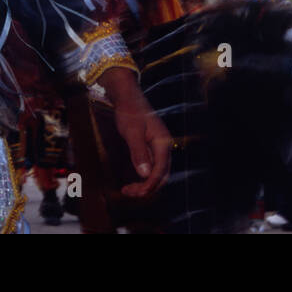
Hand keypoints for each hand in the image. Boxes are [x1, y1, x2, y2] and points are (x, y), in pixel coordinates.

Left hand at [98, 67, 170, 198]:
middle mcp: (163, 146)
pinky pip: (151, 167)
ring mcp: (158, 147)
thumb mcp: (132, 132)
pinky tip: (132, 180)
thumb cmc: (129, 112)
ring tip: (128, 190)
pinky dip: (143, 177)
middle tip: (129, 193)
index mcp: (163, 142)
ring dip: (144, 184)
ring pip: (156, 172)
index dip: (149, 185)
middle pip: (161, 174)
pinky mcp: (151, 147)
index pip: (160, 170)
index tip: (136, 193)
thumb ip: (139, 153)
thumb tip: (144, 174)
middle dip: (147, 187)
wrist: (127, 97)